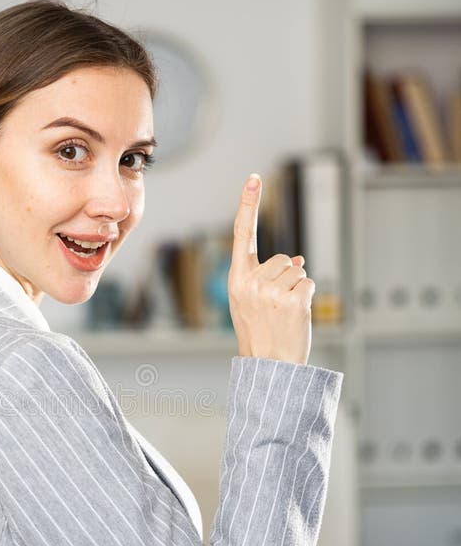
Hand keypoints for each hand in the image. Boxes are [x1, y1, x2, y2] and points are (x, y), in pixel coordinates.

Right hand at [228, 173, 313, 365]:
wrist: (268, 366)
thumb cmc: (261, 334)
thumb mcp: (252, 302)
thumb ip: (268, 278)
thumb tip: (299, 260)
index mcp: (236, 280)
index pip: (242, 235)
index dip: (248, 205)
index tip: (253, 178)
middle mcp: (250, 282)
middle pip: (282, 258)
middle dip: (287, 276)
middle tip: (277, 306)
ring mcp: (271, 291)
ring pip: (297, 269)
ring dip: (298, 287)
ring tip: (285, 312)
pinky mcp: (293, 299)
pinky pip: (309, 281)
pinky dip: (308, 295)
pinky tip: (296, 314)